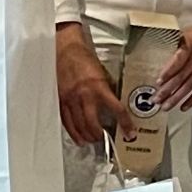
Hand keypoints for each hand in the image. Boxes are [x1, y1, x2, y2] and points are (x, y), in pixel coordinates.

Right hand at [56, 23, 131, 146]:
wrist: (66, 50)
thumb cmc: (85, 59)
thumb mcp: (102, 73)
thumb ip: (107, 90)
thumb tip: (114, 106)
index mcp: (99, 87)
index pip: (117, 109)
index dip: (125, 124)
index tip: (130, 133)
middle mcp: (85, 95)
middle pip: (93, 124)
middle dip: (99, 135)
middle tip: (104, 138)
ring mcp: (71, 99)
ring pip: (79, 126)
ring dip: (87, 136)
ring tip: (92, 141)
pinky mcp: (61, 100)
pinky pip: (66, 121)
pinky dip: (72, 132)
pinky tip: (78, 138)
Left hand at [157, 3, 191, 110]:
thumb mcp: (189, 33)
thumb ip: (179, 48)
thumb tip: (167, 64)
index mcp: (190, 45)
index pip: (177, 62)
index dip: (167, 73)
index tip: (158, 82)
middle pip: (181, 77)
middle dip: (167, 90)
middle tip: (157, 100)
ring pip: (189, 85)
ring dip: (177, 97)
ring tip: (166, 106)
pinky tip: (184, 105)